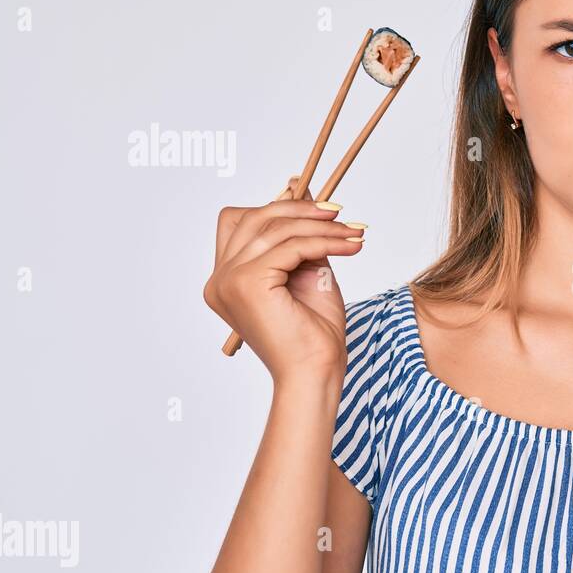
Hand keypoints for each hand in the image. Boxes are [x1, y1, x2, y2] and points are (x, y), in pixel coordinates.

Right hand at [202, 175, 365, 382]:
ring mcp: (228, 281)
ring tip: (354, 233)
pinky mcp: (247, 284)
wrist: (316, 373)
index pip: (240, 222)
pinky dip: (325, 241)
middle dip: (302, 211)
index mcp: (225, 279)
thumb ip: (303, 239)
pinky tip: (352, 246)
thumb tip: (312, 199)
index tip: (323, 211)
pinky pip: (290, 246)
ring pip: (276, 230)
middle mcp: (218, 279)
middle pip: (255, 218)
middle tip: (340, 214)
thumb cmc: (313, 335)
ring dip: (321, 227)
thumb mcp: (309, 273)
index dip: (279, 208)